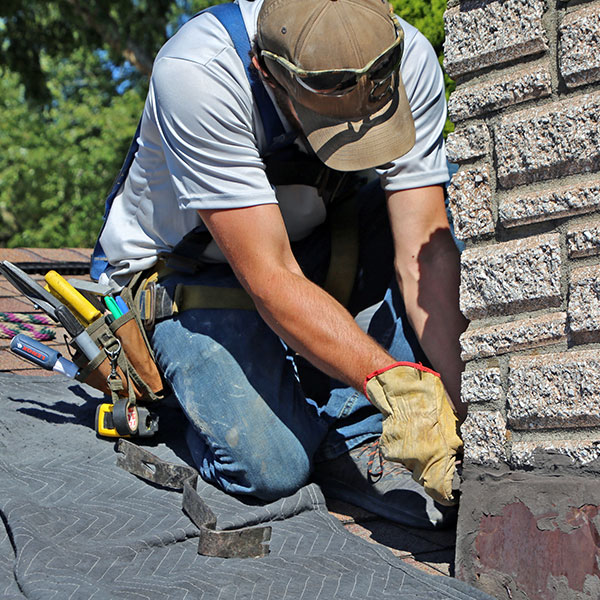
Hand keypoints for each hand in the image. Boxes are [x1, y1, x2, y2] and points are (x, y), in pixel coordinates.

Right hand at [364, 361, 462, 504]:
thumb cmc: (433, 406)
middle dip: (434, 472)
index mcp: (436, 459)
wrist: (404, 390)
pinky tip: (410, 434)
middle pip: (426, 480)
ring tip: (423, 438)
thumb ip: (459, 452)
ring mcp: (400, 457)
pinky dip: (405, 450)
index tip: (452, 494)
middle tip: (439, 454)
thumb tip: (466, 466)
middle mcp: (416, 462)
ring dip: (419, 459)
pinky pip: (399, 457)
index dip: (447, 496)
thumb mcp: (455, 430)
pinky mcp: (387, 450)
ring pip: (412, 467)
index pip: (441, 494)